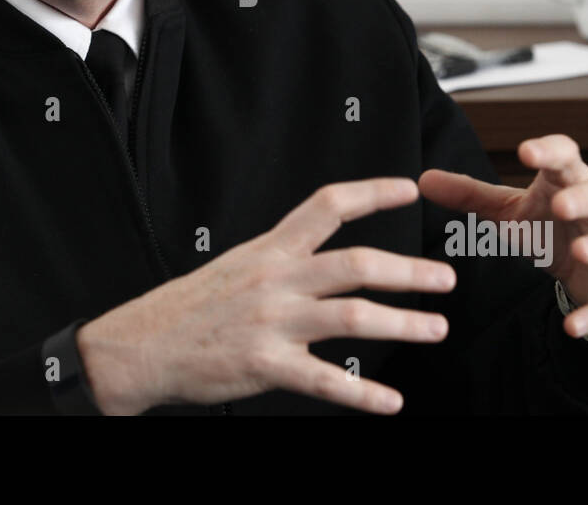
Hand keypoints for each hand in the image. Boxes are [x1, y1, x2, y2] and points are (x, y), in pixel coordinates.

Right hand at [75, 177, 456, 414]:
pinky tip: (390, 402)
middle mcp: (276, 279)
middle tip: (445, 278)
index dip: (370, 193)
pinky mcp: (265, 365)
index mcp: (270, 249)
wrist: (142, 345)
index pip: (327, 206)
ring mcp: (272, 322)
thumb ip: (282, 259)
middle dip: (408, 270)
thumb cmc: (190, 307)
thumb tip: (323, 254)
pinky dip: (364, 394)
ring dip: (402, 323)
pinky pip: (326, 380)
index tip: (409, 186)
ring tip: (435, 328)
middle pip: (355, 263)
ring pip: (351, 316)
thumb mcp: (236, 265)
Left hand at [417, 134, 587, 346]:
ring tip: (580, 251)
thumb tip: (422, 179)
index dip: (550, 151)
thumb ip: (470, 196)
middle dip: (583, 197)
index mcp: (568, 183)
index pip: (567, 156)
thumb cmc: (549, 230)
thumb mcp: (509, 213)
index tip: (525, 151)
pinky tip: (573, 325)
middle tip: (560, 204)